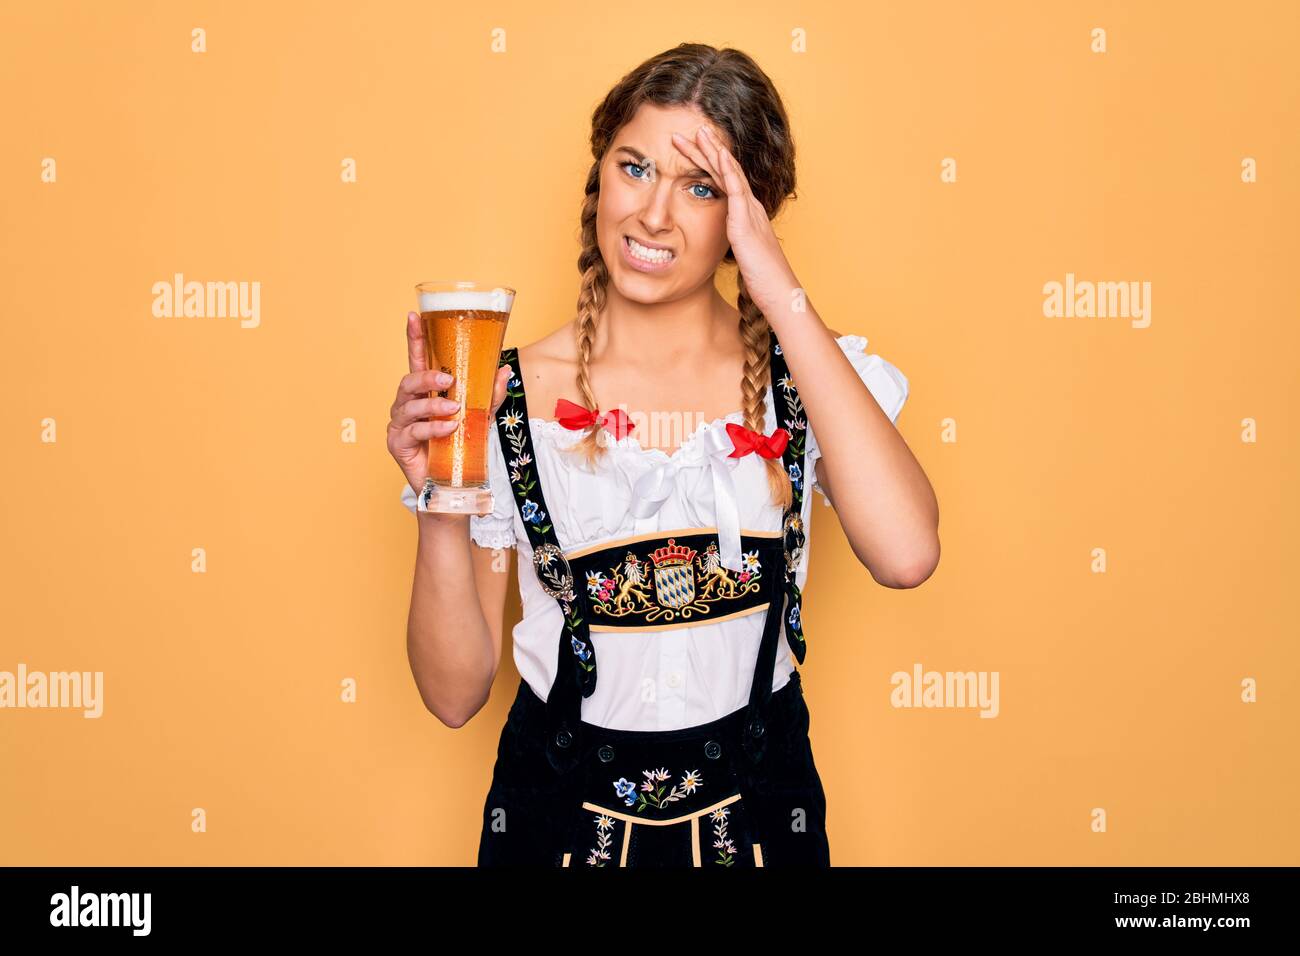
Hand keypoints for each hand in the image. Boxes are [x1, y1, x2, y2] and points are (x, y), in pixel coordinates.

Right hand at [387, 310, 511, 495]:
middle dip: (427, 376)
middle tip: (449, 380)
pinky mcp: (397, 444)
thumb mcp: (479, 417)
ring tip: (453, 410)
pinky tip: (448, 428)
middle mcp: (407, 404)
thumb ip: (489, 394)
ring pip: (409, 405)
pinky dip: (432, 428)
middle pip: (408, 380)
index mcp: (424, 392)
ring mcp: (400, 424)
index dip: (414, 338)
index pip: (417, 360)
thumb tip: (503, 370)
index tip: (414, 316)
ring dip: (433, 405)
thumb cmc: (459, 447)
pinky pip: (412, 430)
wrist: (451, 484)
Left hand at [671, 124, 798, 312]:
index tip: (692, 149)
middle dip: (708, 150)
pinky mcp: (747, 223)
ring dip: (715, 151)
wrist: (779, 292)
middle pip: (726, 171)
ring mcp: (750, 213)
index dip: (709, 164)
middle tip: (692, 131)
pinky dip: (729, 171)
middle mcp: (750, 208)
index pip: (724, 182)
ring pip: (731, 175)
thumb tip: (721, 243)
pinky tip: (720, 156)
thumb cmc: (762, 280)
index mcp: (746, 215)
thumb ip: (733, 243)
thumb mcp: (742, 256)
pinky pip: (738, 191)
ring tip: (700, 133)